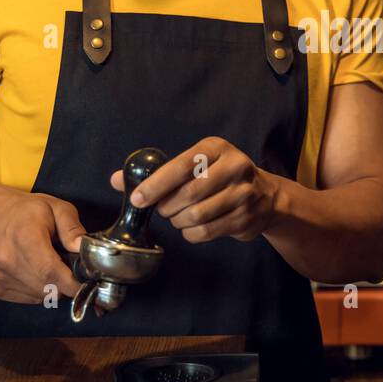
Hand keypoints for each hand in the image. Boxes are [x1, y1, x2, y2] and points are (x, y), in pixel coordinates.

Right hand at [0, 182, 84, 303]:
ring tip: (48, 263)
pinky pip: (28, 298)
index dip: (74, 283)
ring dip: (52, 287)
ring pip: (41, 297)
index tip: (87, 281)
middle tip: (68, 266)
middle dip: (66, 284)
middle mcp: (8, 262)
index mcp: (25, 239)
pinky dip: (38, 289)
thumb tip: (85, 248)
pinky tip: (34, 270)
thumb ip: (73, 228)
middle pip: (49, 289)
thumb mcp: (54, 207)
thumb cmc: (20, 209)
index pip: (52, 274)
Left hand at [109, 137, 279, 243]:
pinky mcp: (246, 217)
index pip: (181, 166)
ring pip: (197, 215)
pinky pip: (206, 232)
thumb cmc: (219, 177)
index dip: (156, 184)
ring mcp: (244, 193)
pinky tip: (192, 226)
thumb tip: (116, 180)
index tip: (138, 198)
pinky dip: (191, 233)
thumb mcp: (193, 165)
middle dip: (168, 207)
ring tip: (179, 217)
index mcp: (216, 148)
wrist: (266, 196)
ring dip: (179, 221)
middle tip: (162, 209)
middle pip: (189, 194)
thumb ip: (157, 172)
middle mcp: (235, 167)